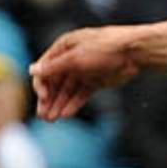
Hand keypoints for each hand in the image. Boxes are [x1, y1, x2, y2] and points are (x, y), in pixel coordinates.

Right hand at [30, 26, 144, 120]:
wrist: (134, 52)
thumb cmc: (104, 48)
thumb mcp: (75, 57)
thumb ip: (53, 67)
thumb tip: (32, 70)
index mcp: (64, 47)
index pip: (45, 68)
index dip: (41, 84)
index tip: (43, 98)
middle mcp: (71, 59)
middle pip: (55, 82)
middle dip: (48, 99)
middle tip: (43, 116)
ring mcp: (84, 71)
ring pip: (67, 90)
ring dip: (59, 104)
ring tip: (52, 119)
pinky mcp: (95, 81)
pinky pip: (80, 94)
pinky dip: (73, 104)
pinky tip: (66, 114)